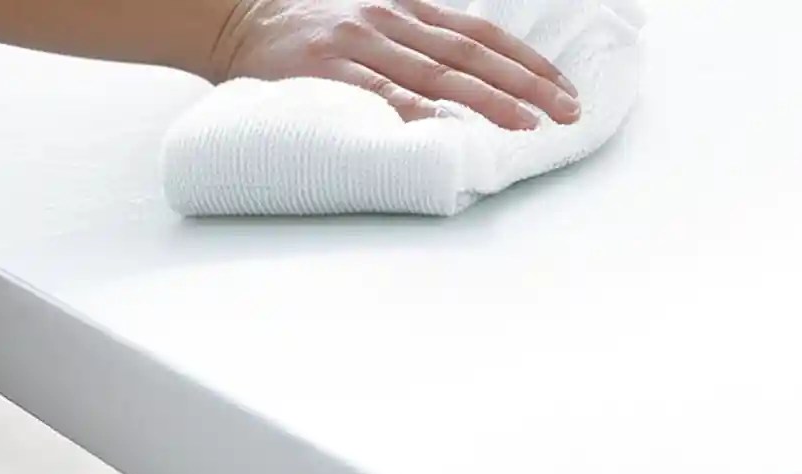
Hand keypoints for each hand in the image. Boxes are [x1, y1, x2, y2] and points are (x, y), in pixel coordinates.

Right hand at [205, 0, 580, 129]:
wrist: (235, 15)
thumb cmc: (307, 25)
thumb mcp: (370, 9)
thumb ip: (415, 32)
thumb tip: (466, 63)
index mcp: (406, 7)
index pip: (482, 34)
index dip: (527, 61)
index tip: (563, 89)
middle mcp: (391, 20)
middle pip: (472, 55)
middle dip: (526, 84)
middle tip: (566, 113)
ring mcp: (360, 43)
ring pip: (437, 76)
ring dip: (488, 102)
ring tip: (527, 128)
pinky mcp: (328, 70)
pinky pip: (383, 94)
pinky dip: (420, 114)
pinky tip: (452, 132)